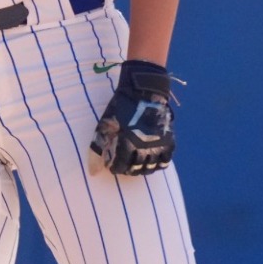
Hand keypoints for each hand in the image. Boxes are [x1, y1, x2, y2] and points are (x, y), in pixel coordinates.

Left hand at [89, 59, 175, 175]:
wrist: (144, 91)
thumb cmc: (121, 107)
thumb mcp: (105, 124)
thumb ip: (97, 148)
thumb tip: (93, 173)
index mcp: (128, 144)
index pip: (121, 167)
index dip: (115, 168)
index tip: (112, 166)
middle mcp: (145, 147)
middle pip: (136, 169)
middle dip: (127, 169)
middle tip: (123, 165)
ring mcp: (159, 144)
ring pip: (151, 168)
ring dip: (142, 169)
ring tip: (135, 164)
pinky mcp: (169, 140)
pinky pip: (165, 161)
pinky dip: (158, 164)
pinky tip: (150, 161)